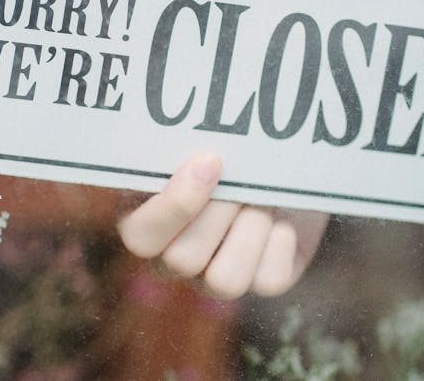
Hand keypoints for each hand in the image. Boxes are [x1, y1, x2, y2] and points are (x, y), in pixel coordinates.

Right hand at [117, 152, 328, 298]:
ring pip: (224, 282)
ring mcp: (217, 276)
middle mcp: (176, 257)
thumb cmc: (228, 143)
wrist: (279, 156)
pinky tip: (282, 216)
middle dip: (219, 214)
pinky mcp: (262, 279)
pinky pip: (269, 280)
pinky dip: (281, 242)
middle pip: (182, 261)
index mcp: (146, 221)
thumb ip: (186, 143)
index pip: (141, 236)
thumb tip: (197, 148)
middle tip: (242, 180)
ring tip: (265, 198)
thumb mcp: (203, 141)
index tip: (208, 162)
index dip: (174, 206)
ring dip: (251, 230)